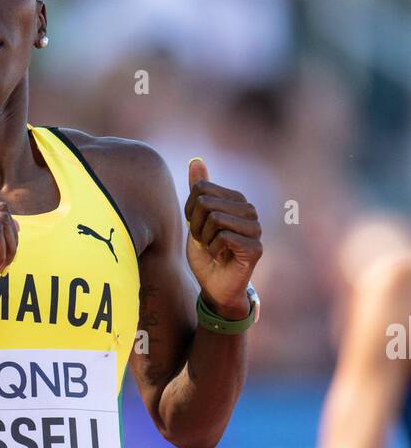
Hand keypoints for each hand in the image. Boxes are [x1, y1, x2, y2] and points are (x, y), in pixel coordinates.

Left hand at [184, 159, 262, 317]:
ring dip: (204, 239)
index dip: (190, 212)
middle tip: (205, 241)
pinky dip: (213, 250)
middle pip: (205, 202)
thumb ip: (198, 191)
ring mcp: (255, 228)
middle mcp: (249, 210)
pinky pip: (223, 237)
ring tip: (213, 248)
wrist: (215, 286)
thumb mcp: (196, 219)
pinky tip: (221, 257)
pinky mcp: (256, 247)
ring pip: (214, 219)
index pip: (201, 190)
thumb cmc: (206, 254)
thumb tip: (196, 160)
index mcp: (236, 200)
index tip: (197, 228)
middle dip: (196, 226)